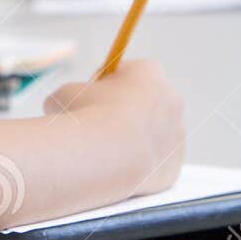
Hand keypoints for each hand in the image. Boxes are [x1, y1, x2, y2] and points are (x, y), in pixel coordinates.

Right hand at [45, 60, 183, 195]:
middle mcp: (171, 99)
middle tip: (97, 125)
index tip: (92, 96)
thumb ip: (73, 95)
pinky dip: (139, 166)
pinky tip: (118, 168)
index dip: (107, 83)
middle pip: (146, 102)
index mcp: (149, 72)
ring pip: (153, 135)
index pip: (129, 72)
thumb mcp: (66, 93)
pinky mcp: (175, 166)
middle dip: (125, 112)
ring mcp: (177, 135)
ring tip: (105, 151)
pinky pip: (155, 163)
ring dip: (133, 140)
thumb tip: (63, 106)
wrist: (106, 157)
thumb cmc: (87, 116)